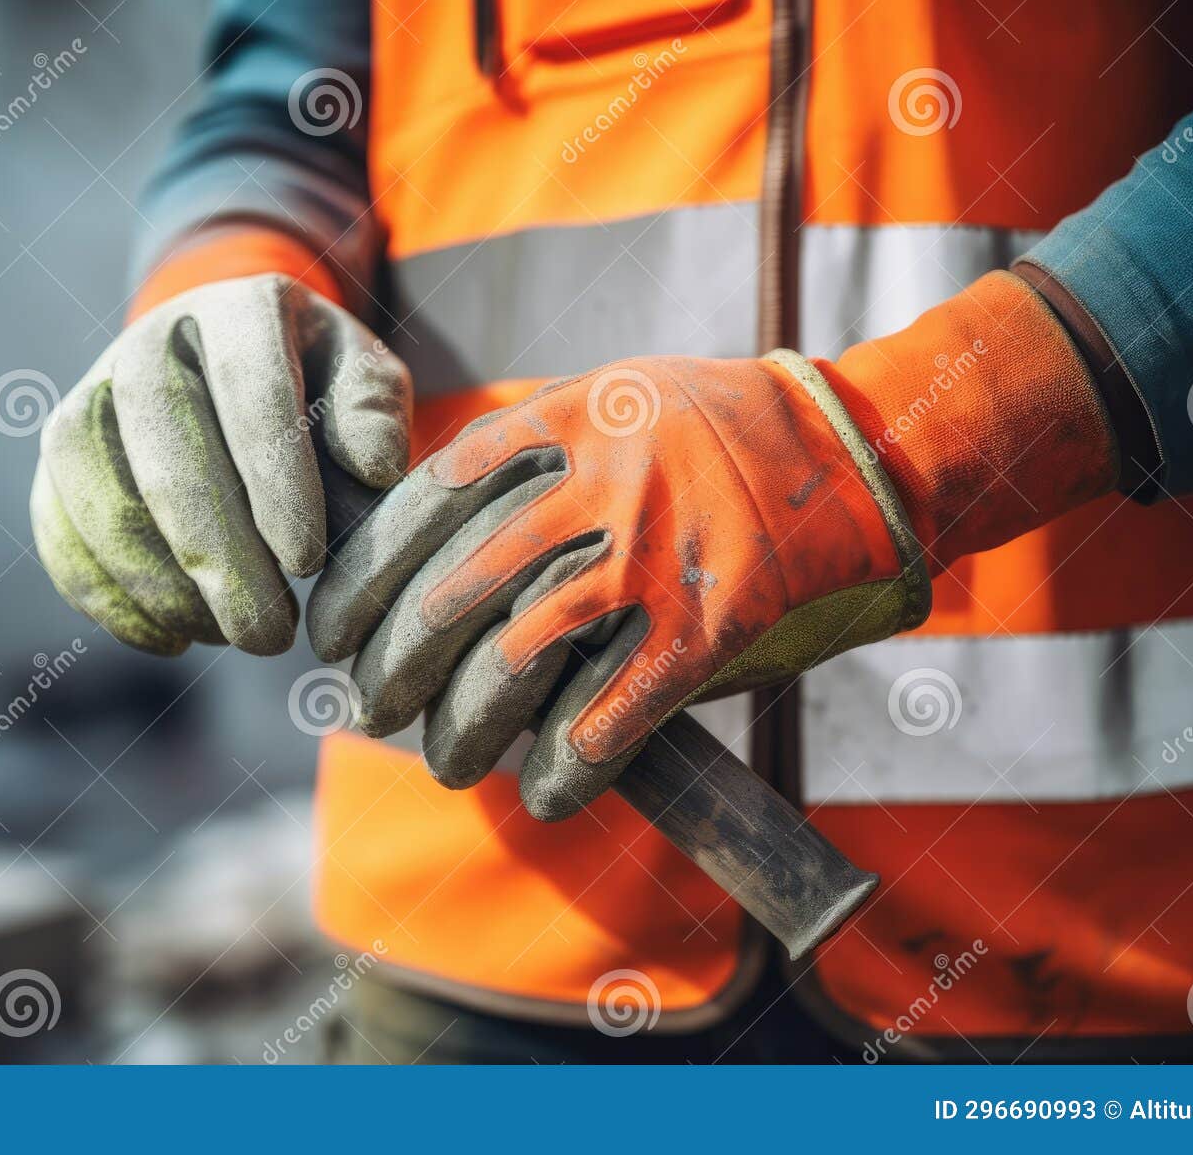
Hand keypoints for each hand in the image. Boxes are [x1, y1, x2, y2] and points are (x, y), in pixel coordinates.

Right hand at [32, 272, 410, 655]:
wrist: (236, 367)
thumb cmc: (319, 386)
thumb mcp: (365, 380)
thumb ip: (375, 414)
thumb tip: (375, 467)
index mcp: (239, 309)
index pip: (251, 391)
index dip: (275, 479)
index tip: (308, 563)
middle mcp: (151, 338)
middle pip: (164, 446)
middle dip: (216, 552)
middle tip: (267, 633)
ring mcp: (91, 390)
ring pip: (96, 488)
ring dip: (157, 579)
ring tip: (225, 636)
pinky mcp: (58, 451)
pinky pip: (57, 524)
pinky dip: (107, 593)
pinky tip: (169, 638)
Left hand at [308, 352, 930, 818]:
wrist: (857, 452)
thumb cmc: (718, 431)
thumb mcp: (612, 399)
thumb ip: (524, 452)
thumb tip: (418, 529)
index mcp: (562, 418)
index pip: (424, 502)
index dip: (365, 576)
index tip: (335, 624)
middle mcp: (597, 483)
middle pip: (452, 591)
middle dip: (394, 666)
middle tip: (370, 704)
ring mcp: (652, 556)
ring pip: (517, 660)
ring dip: (466, 727)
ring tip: (446, 761)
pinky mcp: (707, 627)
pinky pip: (613, 714)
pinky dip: (568, 766)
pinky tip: (544, 793)